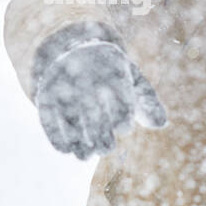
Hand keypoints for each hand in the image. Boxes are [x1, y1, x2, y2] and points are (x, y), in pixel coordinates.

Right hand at [34, 39, 167, 158]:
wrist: (73, 50)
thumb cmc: (110, 73)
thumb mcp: (131, 79)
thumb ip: (148, 100)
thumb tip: (161, 123)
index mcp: (111, 68)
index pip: (119, 102)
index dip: (122, 121)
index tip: (122, 127)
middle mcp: (85, 74)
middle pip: (95, 117)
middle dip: (102, 139)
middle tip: (105, 147)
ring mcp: (63, 83)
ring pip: (72, 122)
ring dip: (79, 144)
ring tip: (86, 155)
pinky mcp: (44, 94)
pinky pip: (49, 121)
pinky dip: (57, 139)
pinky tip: (66, 149)